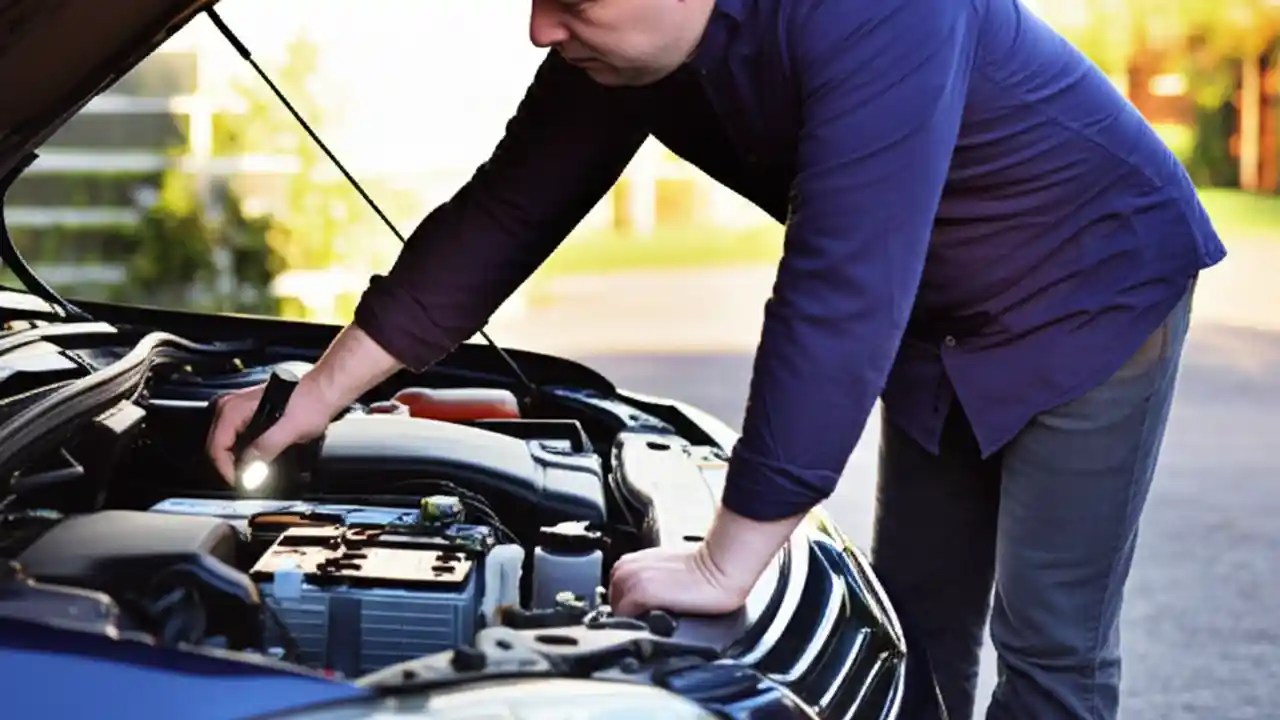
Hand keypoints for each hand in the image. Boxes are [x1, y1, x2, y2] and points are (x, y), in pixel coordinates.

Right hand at [205, 377, 334, 484]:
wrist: (322, 391)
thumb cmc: (311, 401)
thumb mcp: (290, 429)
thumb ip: (266, 448)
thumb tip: (249, 471)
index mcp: (235, 408)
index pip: (216, 446)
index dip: (226, 469)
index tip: (239, 482)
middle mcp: (231, 406)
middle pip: (216, 445)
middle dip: (228, 466)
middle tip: (244, 481)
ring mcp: (236, 409)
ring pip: (223, 443)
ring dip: (233, 460)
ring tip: (249, 474)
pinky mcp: (245, 414)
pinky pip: (233, 437)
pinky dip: (240, 451)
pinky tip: (252, 460)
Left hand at [608, 506, 807, 616]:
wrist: (719, 568)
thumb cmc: (701, 571)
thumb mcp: (663, 574)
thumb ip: (645, 584)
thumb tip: (642, 605)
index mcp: (628, 562)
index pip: (615, 598)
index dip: (629, 609)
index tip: (647, 613)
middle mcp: (624, 569)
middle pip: (614, 606)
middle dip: (631, 614)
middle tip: (656, 615)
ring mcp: (629, 580)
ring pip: (619, 613)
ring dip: (635, 619)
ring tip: (661, 616)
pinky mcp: (639, 593)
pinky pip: (625, 619)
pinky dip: (638, 624)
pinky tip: (659, 619)